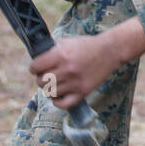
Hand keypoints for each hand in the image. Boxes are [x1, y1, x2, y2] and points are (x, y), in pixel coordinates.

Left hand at [30, 19, 144, 110]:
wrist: (110, 51)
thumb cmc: (87, 45)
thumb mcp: (67, 41)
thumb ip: (51, 50)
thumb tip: (37, 59)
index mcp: (61, 55)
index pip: (36, 67)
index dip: (34, 68)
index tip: (37, 68)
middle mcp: (66, 70)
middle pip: (41, 81)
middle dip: (41, 78)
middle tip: (46, 76)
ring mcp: (75, 83)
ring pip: (50, 93)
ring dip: (49, 89)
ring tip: (54, 84)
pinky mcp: (83, 92)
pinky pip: (63, 104)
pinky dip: (57, 101)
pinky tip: (59, 95)